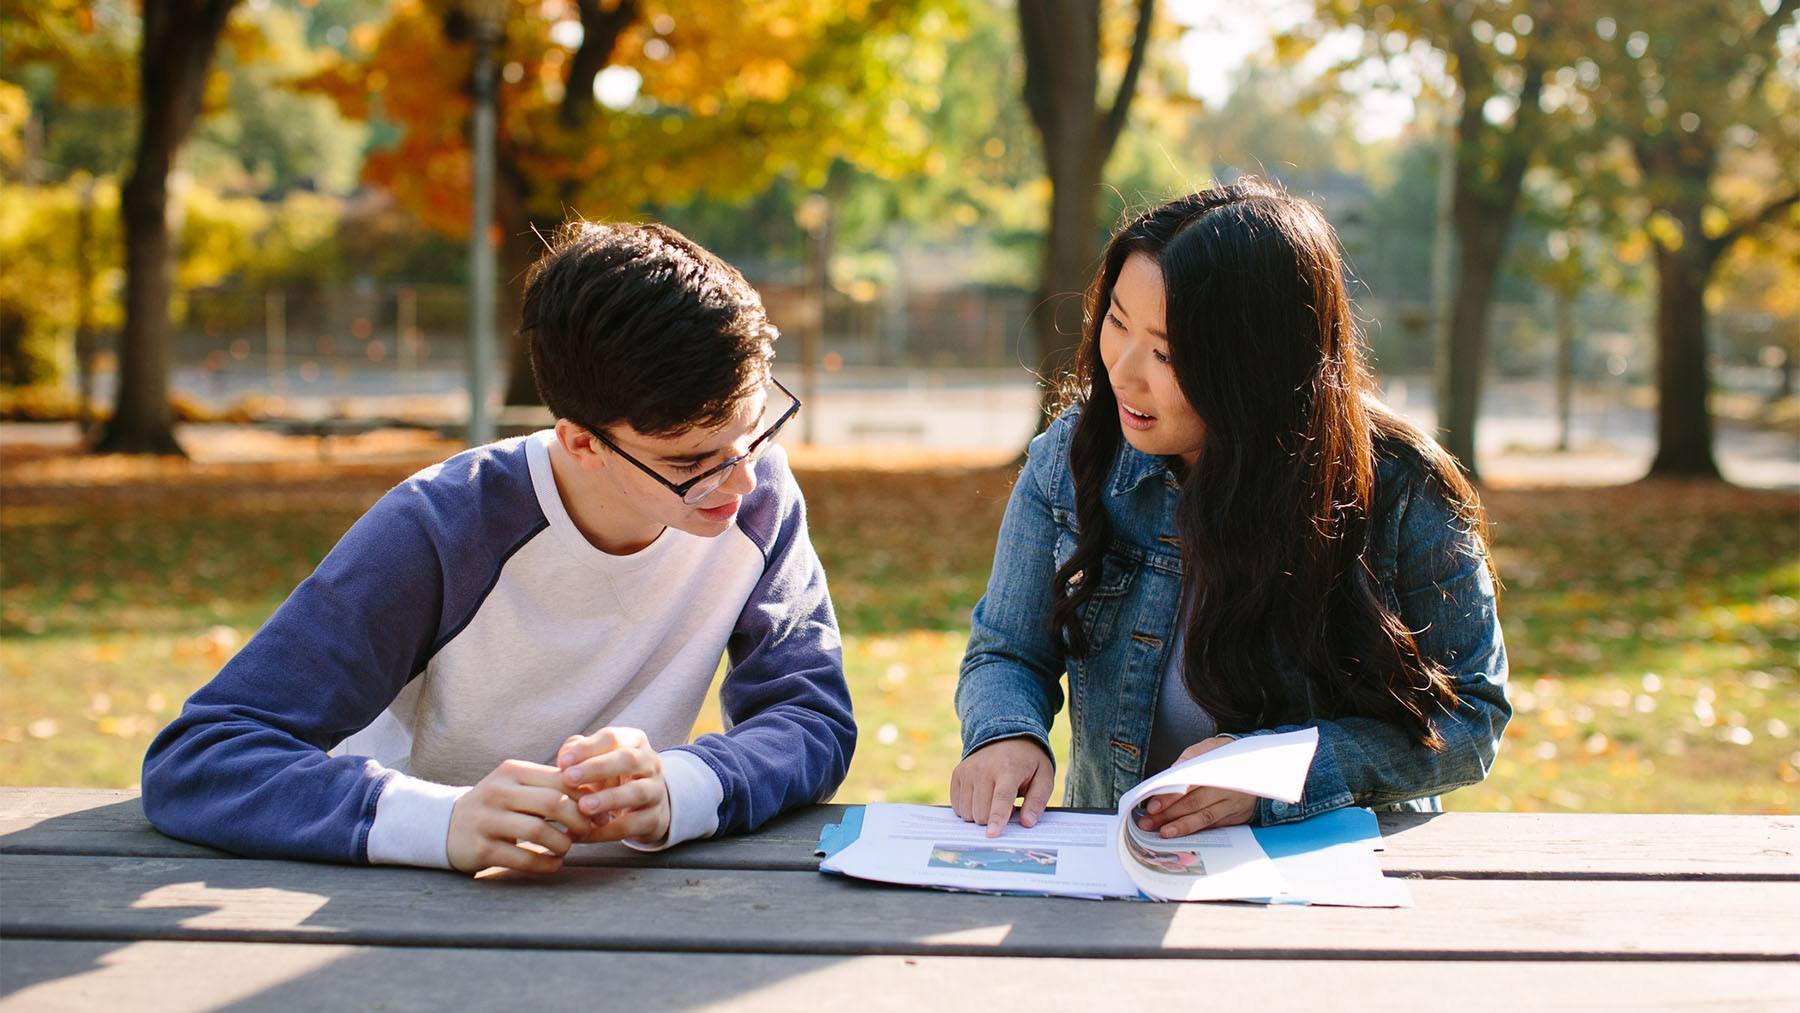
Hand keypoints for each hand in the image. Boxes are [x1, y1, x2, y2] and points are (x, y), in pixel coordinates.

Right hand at [447, 758, 593, 875]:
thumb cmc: (497, 805)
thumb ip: (552, 786)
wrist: (446, 826)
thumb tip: (599, 798)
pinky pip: (523, 858)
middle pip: (553, 803)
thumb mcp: (518, 786)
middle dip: (578, 821)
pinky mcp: (481, 849)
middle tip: (586, 833)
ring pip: (539, 832)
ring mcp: (487, 820)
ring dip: (562, 844)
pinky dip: (546, 864)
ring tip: (566, 848)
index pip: (561, 779)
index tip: (598, 815)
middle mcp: (498, 792)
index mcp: (512, 771)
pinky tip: (554, 863)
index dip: (586, 799)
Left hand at [557, 727, 670, 844]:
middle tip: (569, 778)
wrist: (646, 806)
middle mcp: (650, 763)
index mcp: (634, 742)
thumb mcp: (599, 760)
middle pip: (628, 760)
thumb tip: (564, 757)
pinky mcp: (655, 819)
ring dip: (608, 799)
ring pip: (636, 792)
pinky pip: (631, 825)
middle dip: (597, 768)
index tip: (562, 762)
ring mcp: (656, 791)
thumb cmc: (613, 777)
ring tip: (583, 807)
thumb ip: (579, 753)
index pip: (612, 738)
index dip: (587, 748)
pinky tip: (584, 833)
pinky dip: (606, 831)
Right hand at [949, 737, 1054, 837]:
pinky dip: (969, 808)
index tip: (992, 834)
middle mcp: (984, 769)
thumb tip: (1027, 823)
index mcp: (1009, 769)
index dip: (997, 818)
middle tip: (1006, 805)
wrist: (1005, 736)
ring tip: (993, 799)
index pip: (1001, 798)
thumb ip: (1037, 801)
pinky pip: (957, 806)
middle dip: (993, 819)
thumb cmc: (1028, 762)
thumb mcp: (1043, 777)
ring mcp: (968, 770)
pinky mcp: (958, 773)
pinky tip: (980, 797)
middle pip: (981, 812)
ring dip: (980, 815)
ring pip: (967, 812)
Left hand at [1136, 736, 1257, 836]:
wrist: (1257, 766)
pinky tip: (1183, 836)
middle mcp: (1226, 788)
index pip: (1188, 785)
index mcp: (1216, 768)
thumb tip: (1171, 772)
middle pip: (1193, 804)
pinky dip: (1197, 831)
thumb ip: (1189, 758)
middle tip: (1149, 823)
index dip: (1169, 797)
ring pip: (1204, 818)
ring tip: (1164, 833)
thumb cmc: (1225, 756)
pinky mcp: (1237, 817)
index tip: (1152, 806)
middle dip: (1168, 815)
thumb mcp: (1210, 747)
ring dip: (1182, 827)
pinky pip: (1214, 826)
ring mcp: (1233, 804)